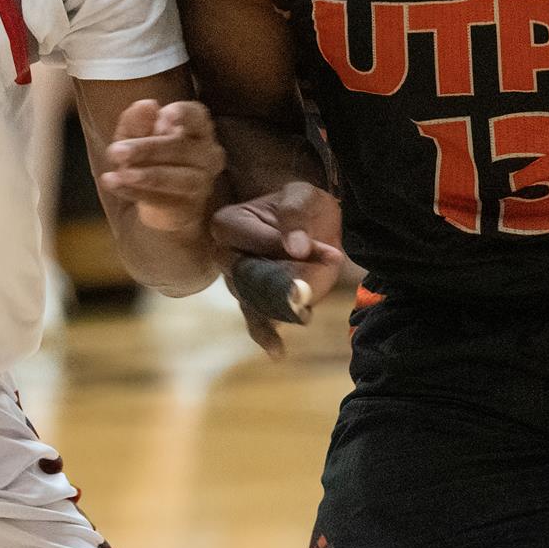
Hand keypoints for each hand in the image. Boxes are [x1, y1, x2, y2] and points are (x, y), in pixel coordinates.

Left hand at [99, 99, 223, 233]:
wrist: (158, 203)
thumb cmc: (150, 158)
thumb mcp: (135, 135)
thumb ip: (138, 120)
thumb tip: (147, 105)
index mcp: (198, 129)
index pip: (197, 116)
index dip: (183, 114)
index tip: (162, 116)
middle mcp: (208, 155)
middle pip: (182, 148)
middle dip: (148, 148)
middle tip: (116, 151)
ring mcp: (202, 183)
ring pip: (180, 178)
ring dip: (148, 175)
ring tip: (120, 172)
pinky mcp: (190, 208)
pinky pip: (164, 201)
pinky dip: (136, 192)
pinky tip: (114, 183)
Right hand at [212, 181, 346, 356]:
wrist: (314, 222)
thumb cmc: (302, 204)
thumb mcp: (302, 196)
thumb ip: (295, 216)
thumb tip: (296, 249)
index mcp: (228, 224)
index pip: (253, 241)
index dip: (282, 246)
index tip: (323, 251)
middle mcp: (225, 256)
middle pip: (248, 276)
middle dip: (280, 283)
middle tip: (310, 288)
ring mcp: (239, 282)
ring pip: (254, 300)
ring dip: (281, 306)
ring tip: (304, 313)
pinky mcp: (255, 301)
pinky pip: (255, 320)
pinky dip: (266, 334)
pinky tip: (277, 351)